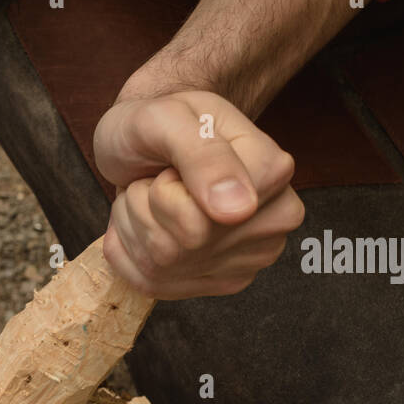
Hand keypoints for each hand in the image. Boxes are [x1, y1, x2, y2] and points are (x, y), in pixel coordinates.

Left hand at [92, 88, 304, 299]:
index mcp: (273, 174)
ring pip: (160, 264)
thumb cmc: (162, 122)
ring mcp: (248, 259)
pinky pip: (150, 282)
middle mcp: (272, 222)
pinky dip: (130, 250)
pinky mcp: (218, 285)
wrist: (149, 140)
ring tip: (153, 195)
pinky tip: (148, 222)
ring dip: (136, 223)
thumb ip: (203, 154)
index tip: (175, 165)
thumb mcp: (169, 118)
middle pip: (182, 245)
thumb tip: (238, 210)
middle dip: (148, 206)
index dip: (166, 189)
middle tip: (160, 178)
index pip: (199, 220)